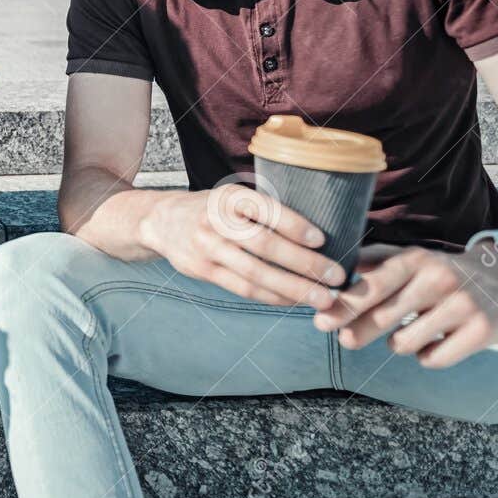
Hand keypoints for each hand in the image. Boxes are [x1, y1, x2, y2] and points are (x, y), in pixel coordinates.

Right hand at [139, 186, 344, 307]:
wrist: (162, 221)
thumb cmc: (213, 209)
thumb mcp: (233, 196)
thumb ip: (264, 210)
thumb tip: (319, 236)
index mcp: (229, 196)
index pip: (265, 209)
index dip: (294, 224)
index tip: (322, 239)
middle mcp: (215, 220)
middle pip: (264, 245)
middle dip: (304, 264)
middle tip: (336, 276)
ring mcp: (207, 248)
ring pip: (255, 273)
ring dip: (293, 289)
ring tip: (323, 298)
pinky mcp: (202, 271)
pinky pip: (243, 288)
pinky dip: (272, 296)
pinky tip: (294, 300)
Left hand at [314, 243, 497, 367]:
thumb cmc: (447, 272)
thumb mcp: (414, 258)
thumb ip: (374, 262)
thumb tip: (332, 271)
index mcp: (416, 260)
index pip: (372, 285)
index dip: (343, 306)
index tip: (320, 320)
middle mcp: (438, 280)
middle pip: (383, 316)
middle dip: (356, 331)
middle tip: (346, 339)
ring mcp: (462, 306)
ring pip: (404, 343)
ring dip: (398, 343)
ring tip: (407, 333)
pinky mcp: (482, 332)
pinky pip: (432, 359)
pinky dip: (426, 356)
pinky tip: (433, 344)